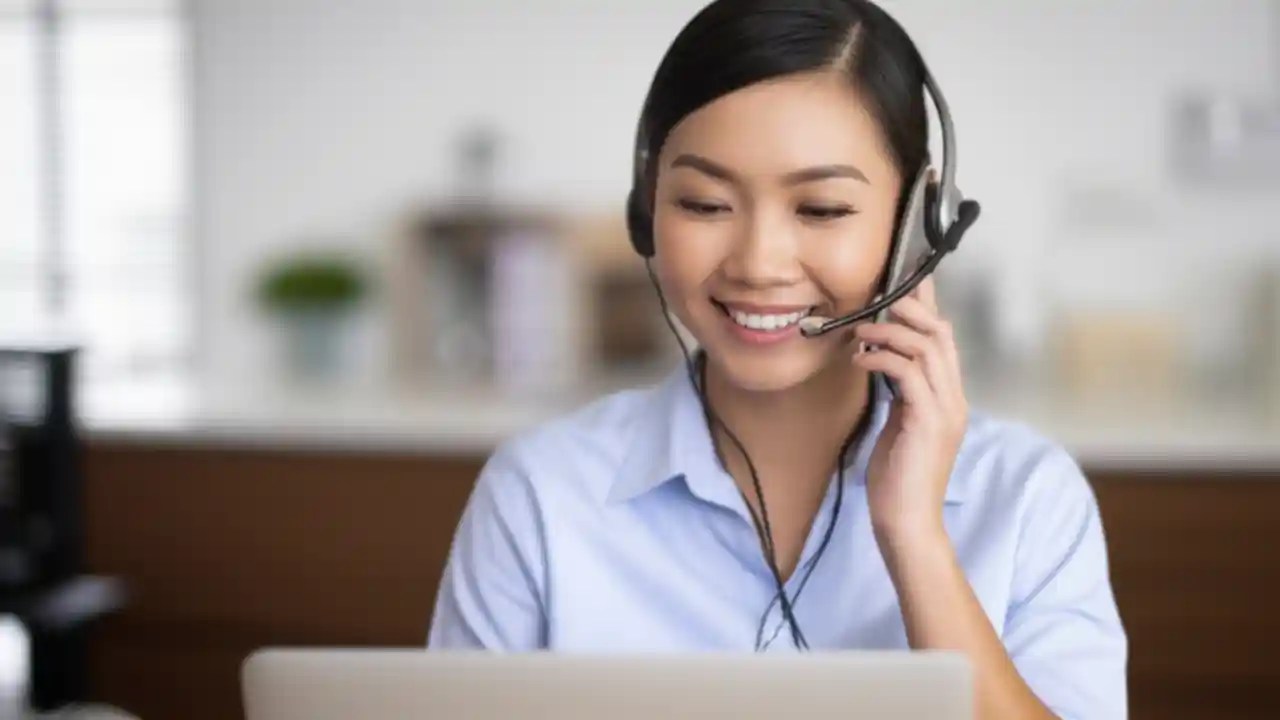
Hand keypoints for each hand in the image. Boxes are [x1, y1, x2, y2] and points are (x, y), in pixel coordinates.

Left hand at [852, 276, 967, 547]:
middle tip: (873, 301)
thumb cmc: (898, 480)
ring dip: (888, 331)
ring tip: (858, 331)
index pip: (943, 339)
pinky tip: (859, 359)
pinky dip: (881, 358)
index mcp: (948, 398)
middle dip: (908, 309)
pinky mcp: (930, 422)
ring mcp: (946, 410)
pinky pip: (909, 373)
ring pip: (928, 346)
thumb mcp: (898, 427)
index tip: (899, 284)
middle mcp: (954, 398)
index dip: (924, 308)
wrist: (908, 523)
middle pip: (940, 332)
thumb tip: (881, 364)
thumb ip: (899, 395)